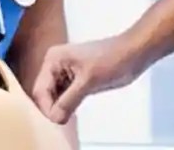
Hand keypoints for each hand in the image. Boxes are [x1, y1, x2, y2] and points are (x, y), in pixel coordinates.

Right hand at [31, 33, 147, 124]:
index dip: (47, 107)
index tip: (58, 121)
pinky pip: (64, 95)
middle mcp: (55, 64)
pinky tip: (73, 111)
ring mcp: (65, 71)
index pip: (40, 89)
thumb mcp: (88, 82)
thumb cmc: (112, 60)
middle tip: (64, 120)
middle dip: (52, 107)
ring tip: (69, 116)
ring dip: (60, 107)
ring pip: (54, 96)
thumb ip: (69, 101)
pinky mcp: (76, 79)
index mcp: (53, 59)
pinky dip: (67, 105)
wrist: (133, 53)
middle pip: (45, 93)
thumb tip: (55, 118)